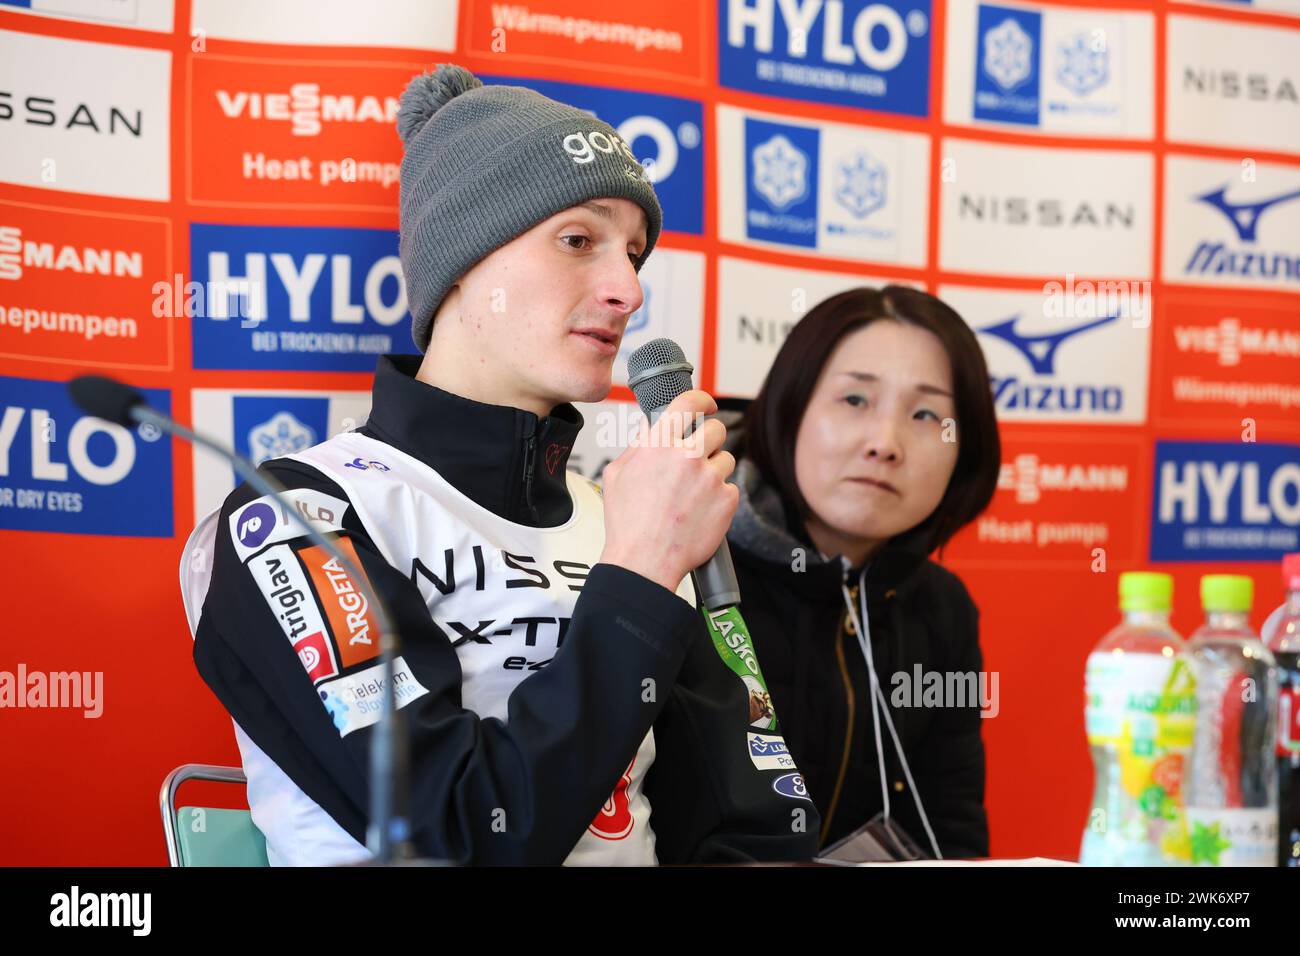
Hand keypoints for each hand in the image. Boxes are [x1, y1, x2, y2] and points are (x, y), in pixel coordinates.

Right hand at [598, 390, 738, 593]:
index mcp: (659, 444)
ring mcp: (710, 478)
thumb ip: (638, 446)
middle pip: (716, 430)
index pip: (689, 402)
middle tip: (697, 460)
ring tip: (694, 494)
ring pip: (726, 459)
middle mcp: (687, 456)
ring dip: (714, 471)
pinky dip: (720, 498)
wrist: (644, 561)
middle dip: (709, 442)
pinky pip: (731, 488)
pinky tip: (700, 512)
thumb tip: (650, 427)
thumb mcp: (617, 474)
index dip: (703, 400)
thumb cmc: (627, 522)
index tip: (708, 405)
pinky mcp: (727, 501)